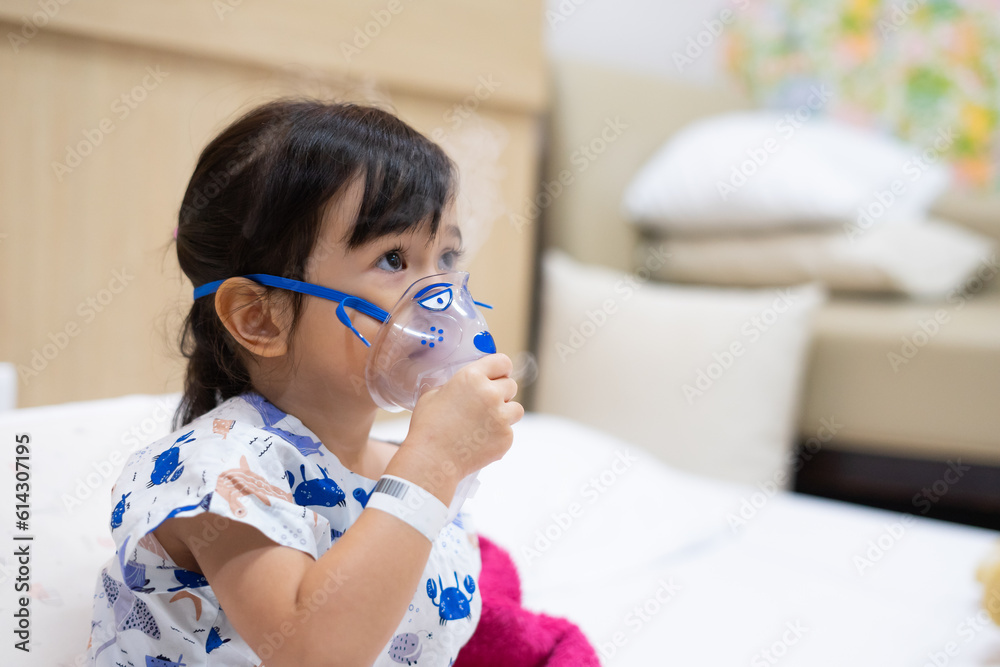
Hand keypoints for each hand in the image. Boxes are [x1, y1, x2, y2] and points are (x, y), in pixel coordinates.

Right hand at [392, 353, 522, 500]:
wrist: (432, 460)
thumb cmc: (428, 428)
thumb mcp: (434, 394)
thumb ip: (455, 385)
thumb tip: (465, 387)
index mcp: (471, 377)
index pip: (502, 362)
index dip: (500, 369)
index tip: (498, 375)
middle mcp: (490, 394)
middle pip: (511, 385)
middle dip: (500, 393)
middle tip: (485, 404)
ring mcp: (501, 417)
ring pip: (516, 409)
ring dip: (504, 413)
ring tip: (485, 423)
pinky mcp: (506, 438)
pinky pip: (509, 431)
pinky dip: (498, 435)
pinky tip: (479, 441)